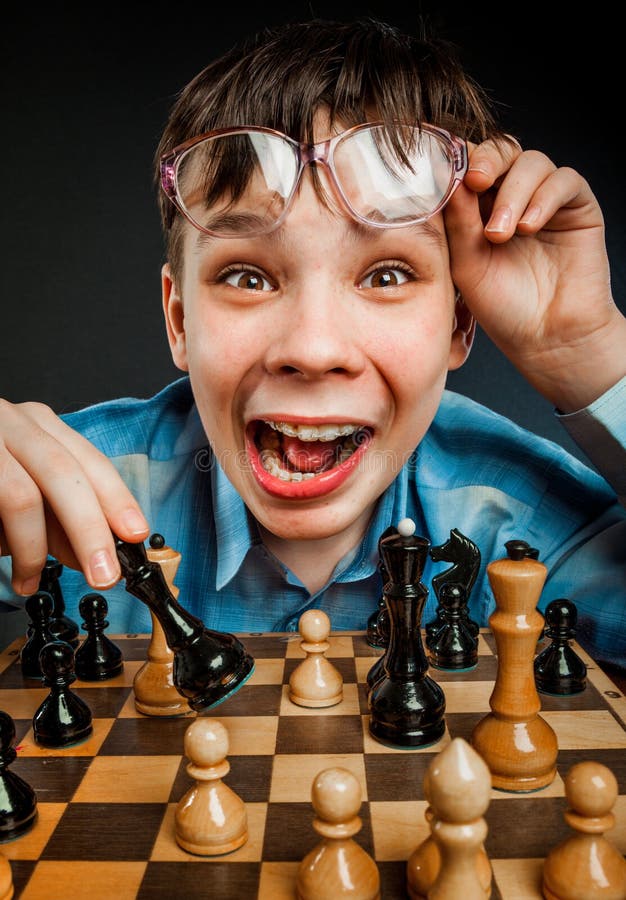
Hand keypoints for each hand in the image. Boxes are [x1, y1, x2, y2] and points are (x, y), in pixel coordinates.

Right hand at [0, 400, 149, 594]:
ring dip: (36, 548)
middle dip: (90, 529)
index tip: (136, 534)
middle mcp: (9, 422)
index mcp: (36, 425)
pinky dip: (5, 546)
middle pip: (63, 473)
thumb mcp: (23, 493)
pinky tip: (11, 568)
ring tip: (34, 580)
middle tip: (105, 573)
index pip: (88, 460)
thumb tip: (95, 552)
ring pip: (22, 494)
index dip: (116, 498)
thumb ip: (57, 517)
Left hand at [444, 138, 625, 411]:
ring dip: (513, 193)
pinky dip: (544, 197)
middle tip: (477, 182)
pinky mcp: (577, 206)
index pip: (469, 165)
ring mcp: (545, 199)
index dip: (459, 160)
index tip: (445, 171)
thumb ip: (457, 220)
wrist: (547, 337)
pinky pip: (564, 180)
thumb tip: (447, 173)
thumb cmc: (503, 307)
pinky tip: (529, 227)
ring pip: (531, 162)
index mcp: (479, 208)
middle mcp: (512, 197)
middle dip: (487, 161)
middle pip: (501, 152)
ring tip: (502, 234)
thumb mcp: (467, 264)